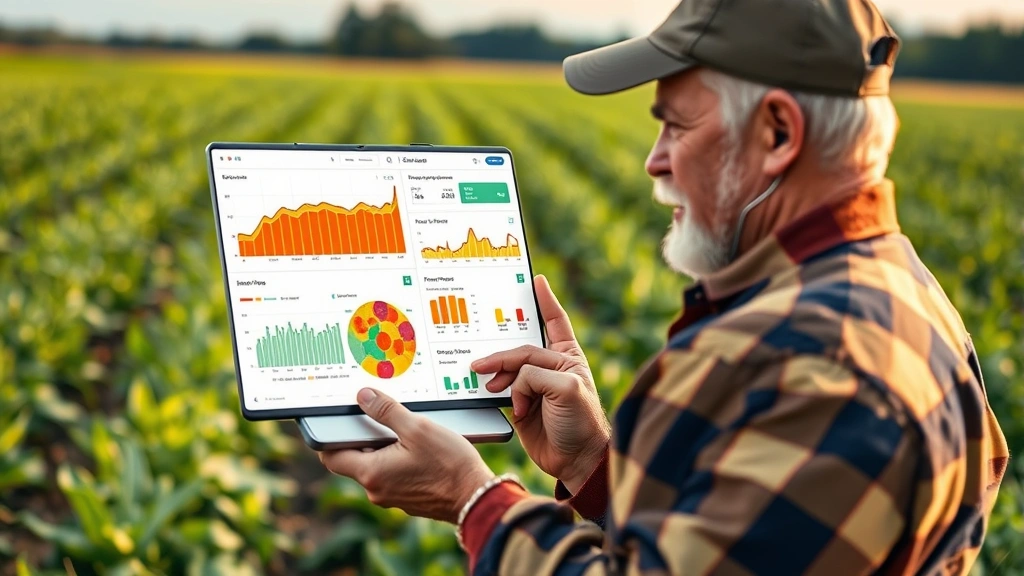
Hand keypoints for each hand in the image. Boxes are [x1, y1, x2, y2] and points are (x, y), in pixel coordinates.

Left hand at [319, 388, 494, 522]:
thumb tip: (363, 397)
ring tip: (403, 429)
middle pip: (353, 459)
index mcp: (371, 473)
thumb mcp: (417, 428)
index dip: (329, 436)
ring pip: (374, 466)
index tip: (335, 419)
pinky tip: (416, 447)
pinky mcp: (407, 498)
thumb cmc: (449, 464)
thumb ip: (386, 411)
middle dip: (362, 436)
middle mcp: (376, 490)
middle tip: (376, 416)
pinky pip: (391, 475)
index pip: (331, 455)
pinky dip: (396, 459)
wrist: (476, 497)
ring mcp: (391, 497)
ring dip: (382, 447)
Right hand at [471, 275, 609, 493]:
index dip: (546, 300)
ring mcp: (534, 386)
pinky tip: (488, 392)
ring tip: (490, 386)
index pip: (556, 322)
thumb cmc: (583, 422)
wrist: (577, 461)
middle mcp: (550, 368)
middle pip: (520, 348)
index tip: (536, 280)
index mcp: (568, 356)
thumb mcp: (566, 389)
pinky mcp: (521, 405)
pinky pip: (501, 389)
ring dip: (497, 375)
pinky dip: (493, 390)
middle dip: (503, 350)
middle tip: (483, 360)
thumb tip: (511, 382)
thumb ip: (536, 375)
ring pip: (507, 369)